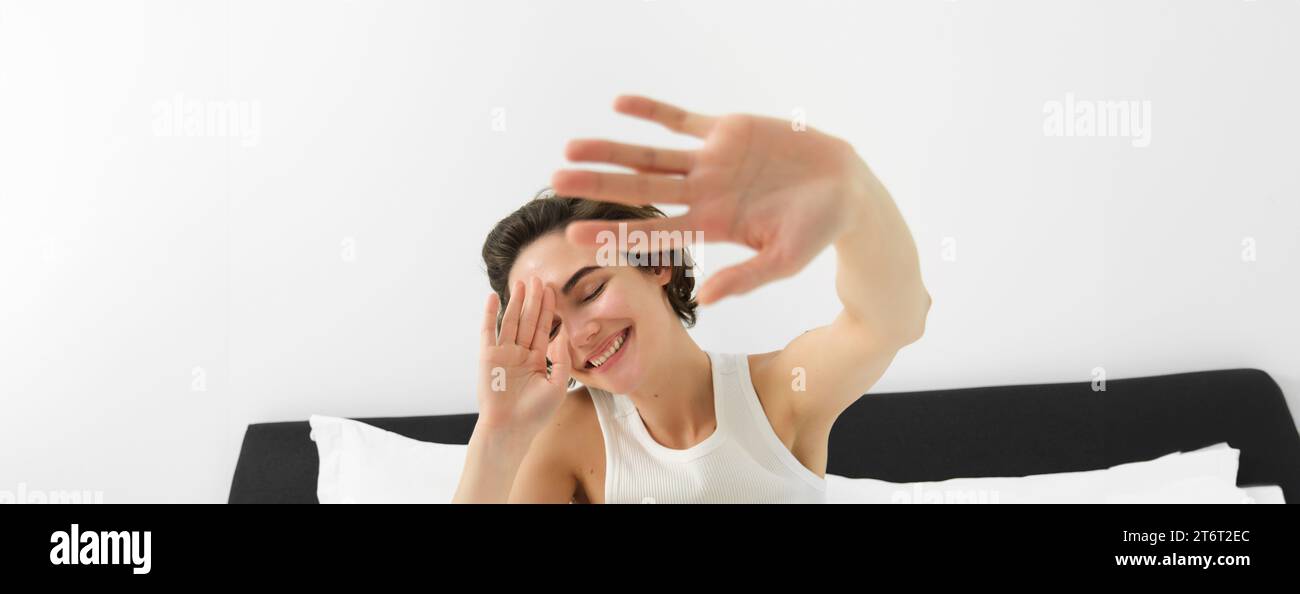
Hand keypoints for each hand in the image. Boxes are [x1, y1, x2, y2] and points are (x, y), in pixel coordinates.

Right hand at [475, 277, 571, 436]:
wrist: (511, 428)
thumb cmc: (535, 413)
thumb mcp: (557, 385)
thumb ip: (561, 359)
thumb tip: (563, 334)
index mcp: (536, 360)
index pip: (544, 329)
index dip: (548, 310)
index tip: (552, 291)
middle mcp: (519, 354)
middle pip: (528, 321)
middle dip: (534, 300)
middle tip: (538, 278)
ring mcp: (503, 354)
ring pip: (511, 321)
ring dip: (516, 302)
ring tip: (521, 282)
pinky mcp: (488, 357)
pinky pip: (488, 331)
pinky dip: (489, 313)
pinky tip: (493, 297)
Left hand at [553, 95, 874, 304]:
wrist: (847, 189)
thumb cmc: (817, 231)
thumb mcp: (783, 260)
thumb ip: (743, 277)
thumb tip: (703, 300)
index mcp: (711, 227)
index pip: (652, 231)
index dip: (612, 233)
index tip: (573, 236)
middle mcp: (702, 194)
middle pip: (638, 189)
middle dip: (598, 186)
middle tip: (555, 181)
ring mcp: (711, 162)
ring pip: (650, 156)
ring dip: (611, 150)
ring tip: (571, 148)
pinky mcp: (726, 131)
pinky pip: (680, 120)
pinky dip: (652, 112)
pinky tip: (618, 104)